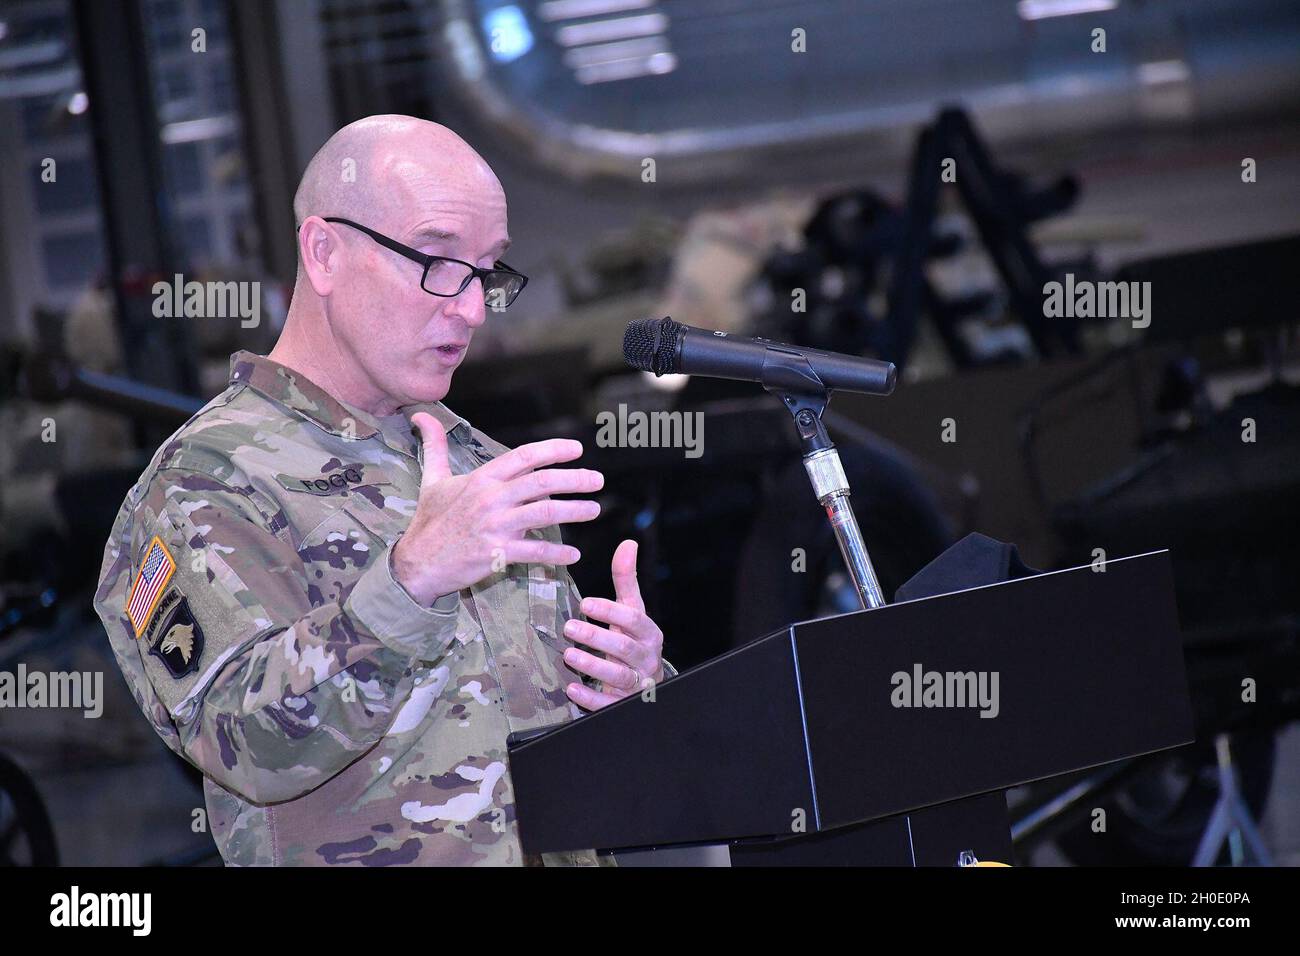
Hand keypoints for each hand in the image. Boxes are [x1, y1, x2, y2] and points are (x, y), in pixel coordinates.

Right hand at [392, 412, 604, 604]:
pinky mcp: (496, 554)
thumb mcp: (432, 480)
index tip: (577, 449)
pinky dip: (556, 554)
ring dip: (574, 511)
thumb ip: (435, 446)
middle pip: (542, 483)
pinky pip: (534, 552)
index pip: (524, 456)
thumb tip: (421, 414)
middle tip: (598, 479)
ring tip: (594, 509)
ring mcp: (494, 526)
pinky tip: (574, 554)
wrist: (416, 564)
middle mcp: (490, 499)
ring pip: (544, 514)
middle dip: (575, 479)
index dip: (553, 450)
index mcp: (481, 479)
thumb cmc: (429, 521)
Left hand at [562, 539, 664, 710]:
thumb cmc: (633, 639)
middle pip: (624, 648)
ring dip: (592, 665)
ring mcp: (636, 683)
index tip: (585, 603)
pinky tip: (572, 688)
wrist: (645, 683)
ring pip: (618, 676)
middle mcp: (646, 658)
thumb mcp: (632, 610)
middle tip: (568, 627)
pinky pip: (608, 704)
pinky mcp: (623, 703)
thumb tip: (628, 543)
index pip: (634, 619)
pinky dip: (591, 697)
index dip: (610, 611)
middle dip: (596, 637)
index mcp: (649, 633)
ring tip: (568, 655)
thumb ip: (627, 580)